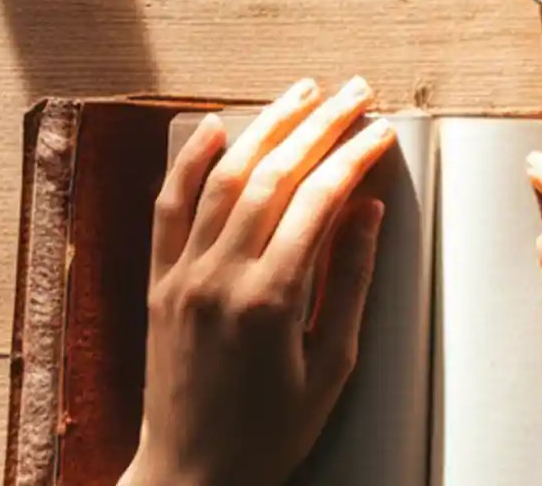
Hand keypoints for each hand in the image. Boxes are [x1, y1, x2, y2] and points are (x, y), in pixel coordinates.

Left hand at [120, 77, 396, 485]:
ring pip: (224, 178)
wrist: (193, 473)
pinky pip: (170, 206)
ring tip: (302, 92)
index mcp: (272, 300)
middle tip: (355, 94)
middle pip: (274, 175)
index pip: (319, 202)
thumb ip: (351, 282)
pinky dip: (192, 161)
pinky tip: (218, 128)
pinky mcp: (159, 280)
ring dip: (267, 126)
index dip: (355, 158)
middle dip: (320, 126)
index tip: (381, 133)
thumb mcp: (333, 366)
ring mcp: (184, 274)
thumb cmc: (271, 431)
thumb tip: (367, 212)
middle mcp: (222, 275)